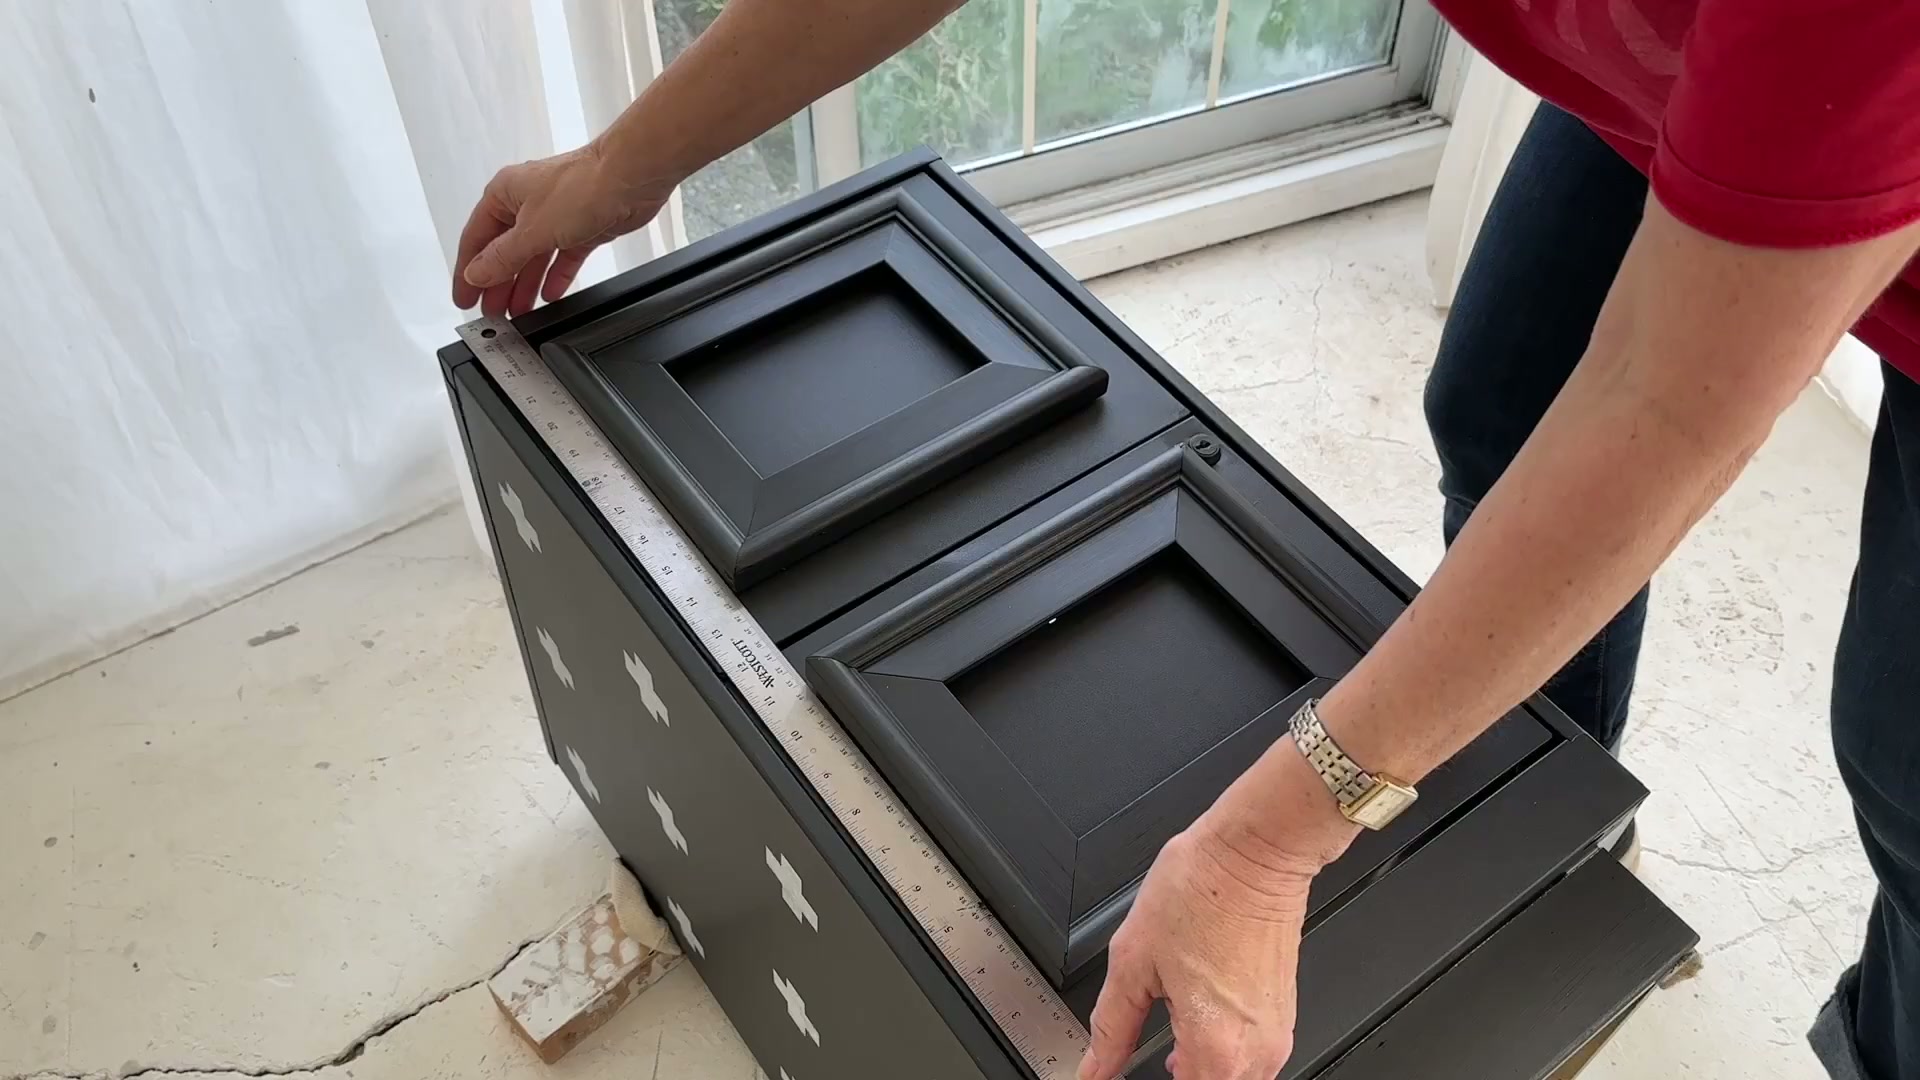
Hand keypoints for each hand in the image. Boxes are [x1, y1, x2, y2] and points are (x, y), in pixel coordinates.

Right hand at [452, 145, 673, 317]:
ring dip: (524, 284)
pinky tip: (549, 294)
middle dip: (497, 284)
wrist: (631, 177)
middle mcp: (526, 203)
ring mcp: (555, 215)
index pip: (475, 240)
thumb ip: (502, 257)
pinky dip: (555, 276)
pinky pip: (562, 257)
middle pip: (503, 251)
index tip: (464, 299)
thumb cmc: (581, 187)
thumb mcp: (532, 230)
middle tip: (492, 313)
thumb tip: (475, 274)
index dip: (467, 273)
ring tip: (517, 312)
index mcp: (504, 195)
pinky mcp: (582, 227)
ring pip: (533, 257)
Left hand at [1078, 744, 1356, 1079]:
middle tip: (1146, 1057)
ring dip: (1198, 1071)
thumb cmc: (1204, 891)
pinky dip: (1218, 1053)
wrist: (1256, 852)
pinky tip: (1190, 1022)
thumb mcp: (1133, 960)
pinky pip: (1249, 1058)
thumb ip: (1110, 1027)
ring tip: (1165, 1042)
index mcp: (1215, 1047)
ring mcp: (1274, 1035)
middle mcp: (1255, 1052)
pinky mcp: (1282, 1014)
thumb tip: (1094, 1067)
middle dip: (1177, 1078)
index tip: (1123, 1074)